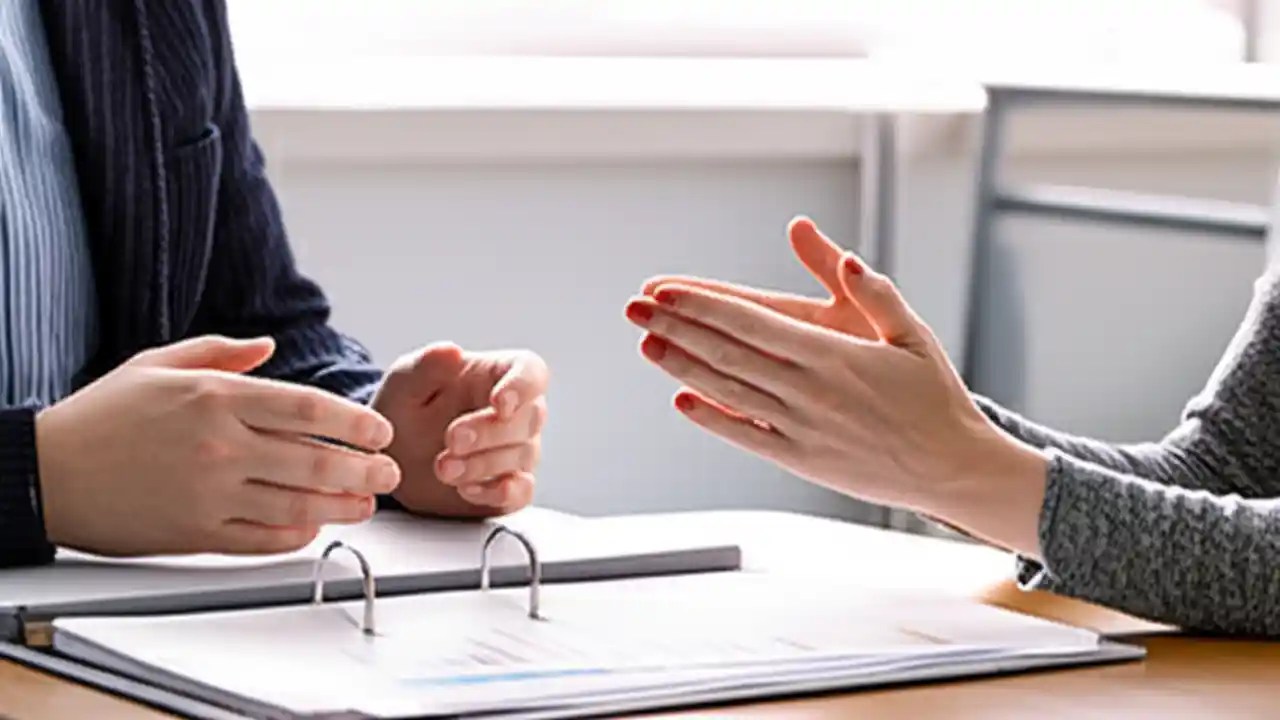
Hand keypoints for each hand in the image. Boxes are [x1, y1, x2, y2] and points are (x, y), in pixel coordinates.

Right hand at [37, 336, 398, 556]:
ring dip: (344, 505)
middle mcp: (220, 445)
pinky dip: (297, 534)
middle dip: (365, 469)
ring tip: (367, 502)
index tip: (379, 432)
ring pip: (298, 503)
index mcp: (216, 397)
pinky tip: (316, 525)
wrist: (47, 472)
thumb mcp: (160, 364)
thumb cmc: (103, 415)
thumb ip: (221, 353)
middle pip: (316, 459)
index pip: (309, 408)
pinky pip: (264, 538)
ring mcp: (210, 492)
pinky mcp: (196, 533)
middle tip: (389, 472)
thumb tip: (269, 346)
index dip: (355, 422)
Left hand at [373, 344, 547, 517]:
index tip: (499, 403)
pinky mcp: (507, 486)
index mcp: (495, 375)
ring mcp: (514, 451)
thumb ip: (426, 366)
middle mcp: (514, 412)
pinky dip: (498, 493)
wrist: (391, 459)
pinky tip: (466, 489)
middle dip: (490, 431)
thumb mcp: (404, 383)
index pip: (530, 372)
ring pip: (523, 455)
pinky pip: (521, 492)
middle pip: (529, 418)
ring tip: (442, 467)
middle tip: (452, 440)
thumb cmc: (405, 410)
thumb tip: (451, 351)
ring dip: (483, 464)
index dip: (523, 387)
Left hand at [625, 220, 1047, 554]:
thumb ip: (873, 293)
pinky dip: (711, 418)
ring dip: (681, 367)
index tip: (664, 289)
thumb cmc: (933, 395)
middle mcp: (809, 391)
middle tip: (634, 308)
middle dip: (675, 327)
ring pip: (727, 392)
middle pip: (726, 353)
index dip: (701, 304)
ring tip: (646, 343)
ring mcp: (801, 428)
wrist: (952, 468)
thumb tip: (844, 257)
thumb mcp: (911, 333)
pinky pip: (746, 436)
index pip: (751, 320)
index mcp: (832, 353)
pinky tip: (682, 400)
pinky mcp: (801, 460)